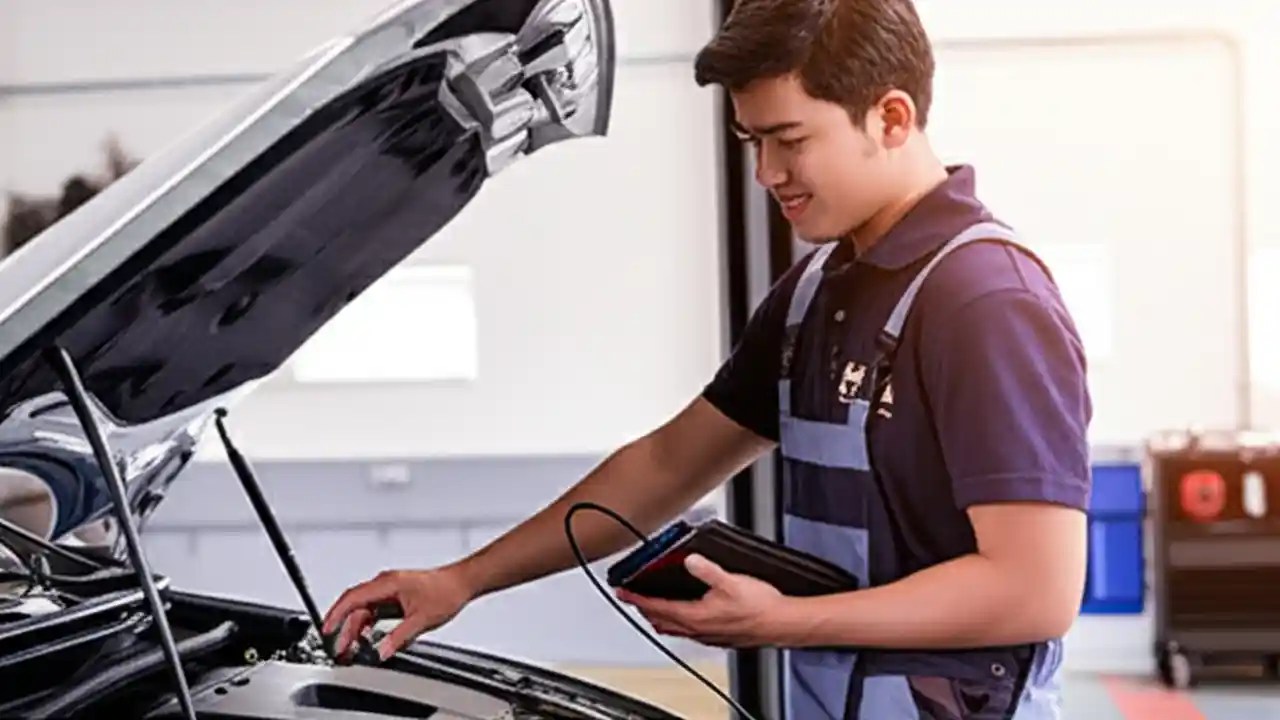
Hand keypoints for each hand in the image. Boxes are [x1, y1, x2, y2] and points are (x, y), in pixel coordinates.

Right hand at [322, 565, 474, 660]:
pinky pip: (375, 610)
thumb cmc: (446, 591)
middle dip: (345, 627)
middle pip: (356, 606)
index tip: (327, 629)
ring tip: (350, 647)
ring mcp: (390, 590)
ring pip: (364, 609)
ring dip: (356, 627)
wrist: (462, 583)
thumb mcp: (421, 619)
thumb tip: (382, 650)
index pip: (353, 598)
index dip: (337, 614)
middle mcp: (386, 584)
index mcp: (388, 583)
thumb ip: (399, 637)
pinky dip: (368, 624)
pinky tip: (367, 638)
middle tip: (339, 647)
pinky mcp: (396, 597)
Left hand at [615, 554, 786, 647]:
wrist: (781, 624)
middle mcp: (698, 629)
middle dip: (644, 609)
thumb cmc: (760, 608)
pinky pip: (689, 632)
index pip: (656, 607)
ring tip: (651, 608)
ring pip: (674, 628)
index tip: (623, 593)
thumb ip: (707, 570)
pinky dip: (678, 623)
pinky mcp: (718, 636)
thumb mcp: (730, 581)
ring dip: (660, 618)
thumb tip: (690, 561)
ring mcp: (708, 635)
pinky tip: (685, 617)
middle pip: (661, 621)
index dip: (637, 599)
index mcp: (695, 616)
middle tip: (633, 599)